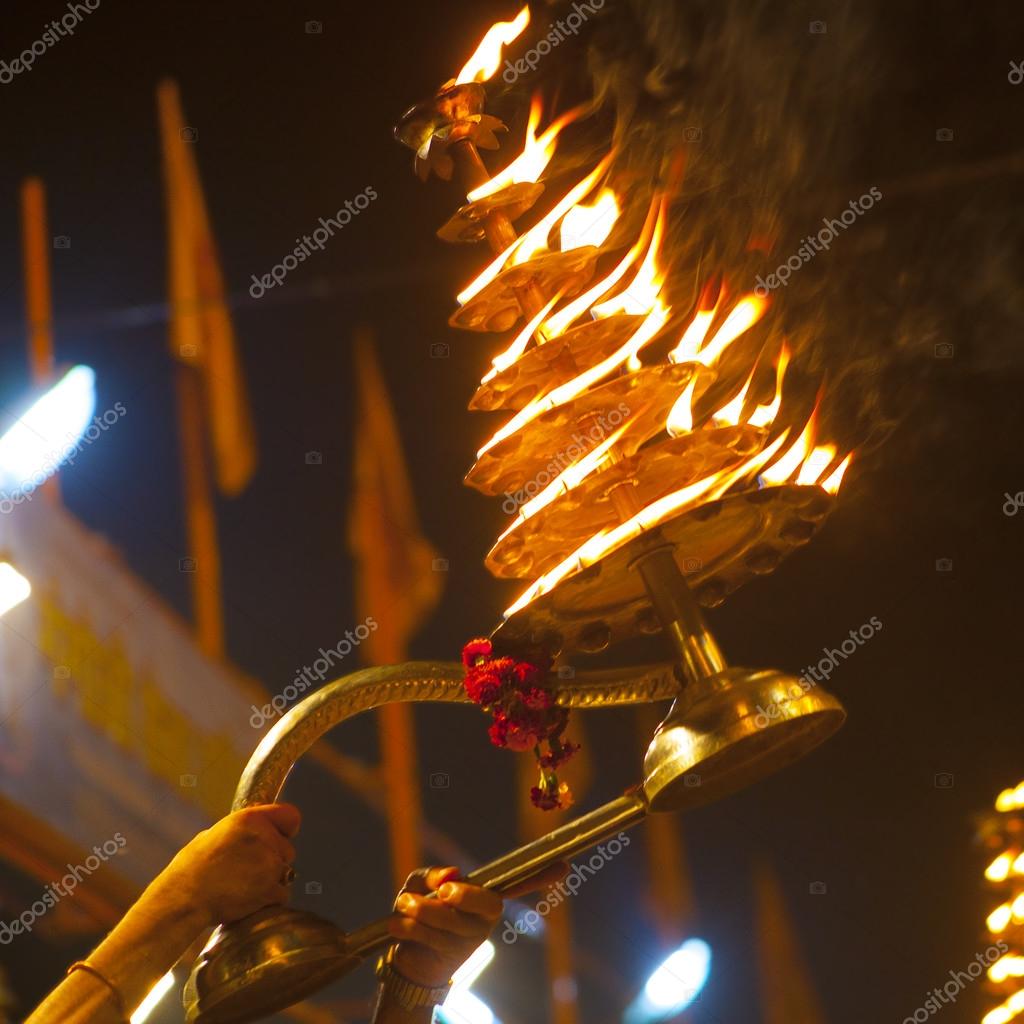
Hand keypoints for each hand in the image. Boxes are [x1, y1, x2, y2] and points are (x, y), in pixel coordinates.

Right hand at [149, 803, 299, 928]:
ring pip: (286, 873)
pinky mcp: (269, 889)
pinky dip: (270, 900)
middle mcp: (264, 838)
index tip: (282, 836)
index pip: (291, 816)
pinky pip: (282, 894)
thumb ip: (241, 831)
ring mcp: (269, 865)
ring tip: (245, 886)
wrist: (183, 899)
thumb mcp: (213, 835)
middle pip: (288, 850)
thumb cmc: (191, 868)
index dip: (287, 829)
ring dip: (272, 881)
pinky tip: (249, 900)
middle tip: (250, 871)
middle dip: (274, 860)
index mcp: (250, 819)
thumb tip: (252, 831)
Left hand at [386, 862, 566, 987]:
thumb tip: (451, 873)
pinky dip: (409, 929)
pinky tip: (399, 926)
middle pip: (487, 903)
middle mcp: (484, 918)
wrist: (404, 958)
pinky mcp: (452, 958)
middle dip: (464, 895)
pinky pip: (432, 939)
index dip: (539, 875)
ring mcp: (470, 940)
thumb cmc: (417, 911)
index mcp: (483, 894)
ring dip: (422, 912)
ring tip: (405, 905)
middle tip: (444, 891)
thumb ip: (433, 875)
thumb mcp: (420, 885)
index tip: (564, 864)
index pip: (516, 882)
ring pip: (451, 922)